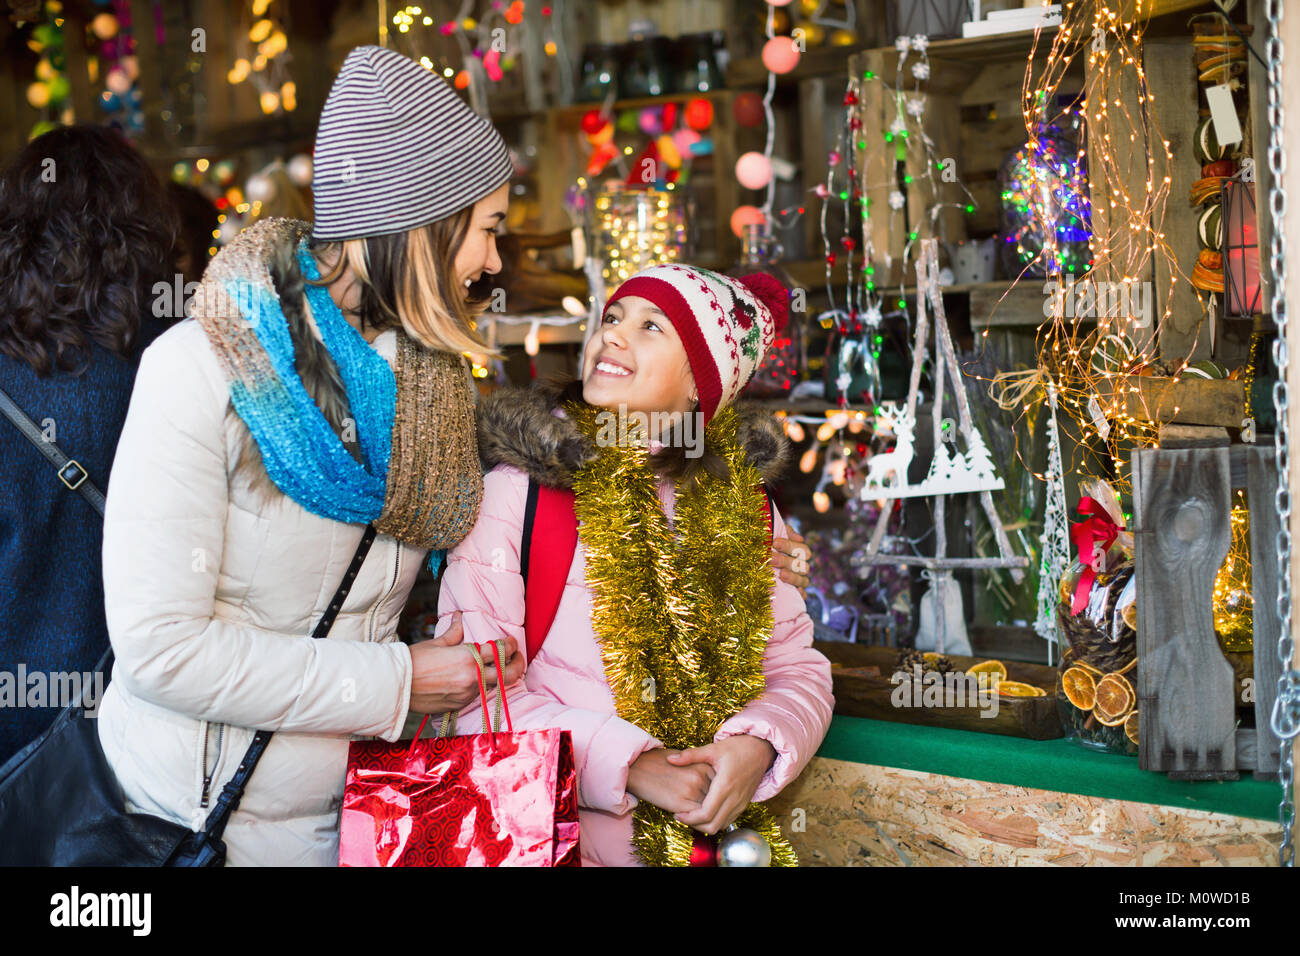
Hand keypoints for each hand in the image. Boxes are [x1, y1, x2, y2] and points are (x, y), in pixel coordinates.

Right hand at [407, 613, 523, 713]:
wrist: (396, 687)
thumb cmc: (414, 662)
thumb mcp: (437, 643)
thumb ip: (454, 632)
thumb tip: (458, 617)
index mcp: (468, 657)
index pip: (501, 650)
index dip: (511, 645)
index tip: (511, 642)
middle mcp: (472, 677)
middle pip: (509, 674)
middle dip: (518, 665)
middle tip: (517, 658)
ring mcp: (467, 693)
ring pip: (494, 685)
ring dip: (498, 676)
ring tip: (497, 668)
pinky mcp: (460, 705)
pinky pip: (477, 695)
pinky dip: (480, 686)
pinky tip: (474, 679)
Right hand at [626, 748, 714, 814]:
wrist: (638, 765)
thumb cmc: (660, 762)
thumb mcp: (686, 762)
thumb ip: (701, 773)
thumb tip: (710, 790)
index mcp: (705, 766)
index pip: (721, 788)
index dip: (717, 798)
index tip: (712, 802)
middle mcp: (701, 777)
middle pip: (717, 800)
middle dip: (714, 808)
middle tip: (708, 813)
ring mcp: (692, 790)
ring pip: (708, 812)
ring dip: (705, 817)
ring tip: (698, 818)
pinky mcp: (680, 802)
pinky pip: (696, 819)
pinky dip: (695, 821)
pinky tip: (688, 819)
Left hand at [666, 735, 776, 834]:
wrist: (762, 749)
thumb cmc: (738, 747)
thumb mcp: (713, 749)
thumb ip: (690, 755)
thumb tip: (670, 759)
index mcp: (725, 786)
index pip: (705, 814)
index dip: (689, 818)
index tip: (677, 814)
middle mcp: (734, 798)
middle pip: (712, 826)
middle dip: (694, 825)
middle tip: (681, 817)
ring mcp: (741, 803)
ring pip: (721, 826)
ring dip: (705, 825)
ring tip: (690, 815)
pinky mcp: (744, 804)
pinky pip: (728, 820)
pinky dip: (715, 821)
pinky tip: (704, 811)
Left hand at [771, 530, 808, 597]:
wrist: (752, 561)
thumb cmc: (766, 544)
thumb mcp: (774, 533)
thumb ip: (785, 532)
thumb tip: (799, 538)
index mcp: (799, 553)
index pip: (802, 550)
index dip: (790, 546)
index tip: (775, 543)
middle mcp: (801, 567)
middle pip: (802, 566)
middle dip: (786, 561)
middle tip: (772, 559)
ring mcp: (799, 580)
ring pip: (803, 580)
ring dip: (792, 577)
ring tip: (781, 575)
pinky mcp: (794, 593)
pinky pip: (801, 595)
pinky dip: (798, 594)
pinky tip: (790, 591)